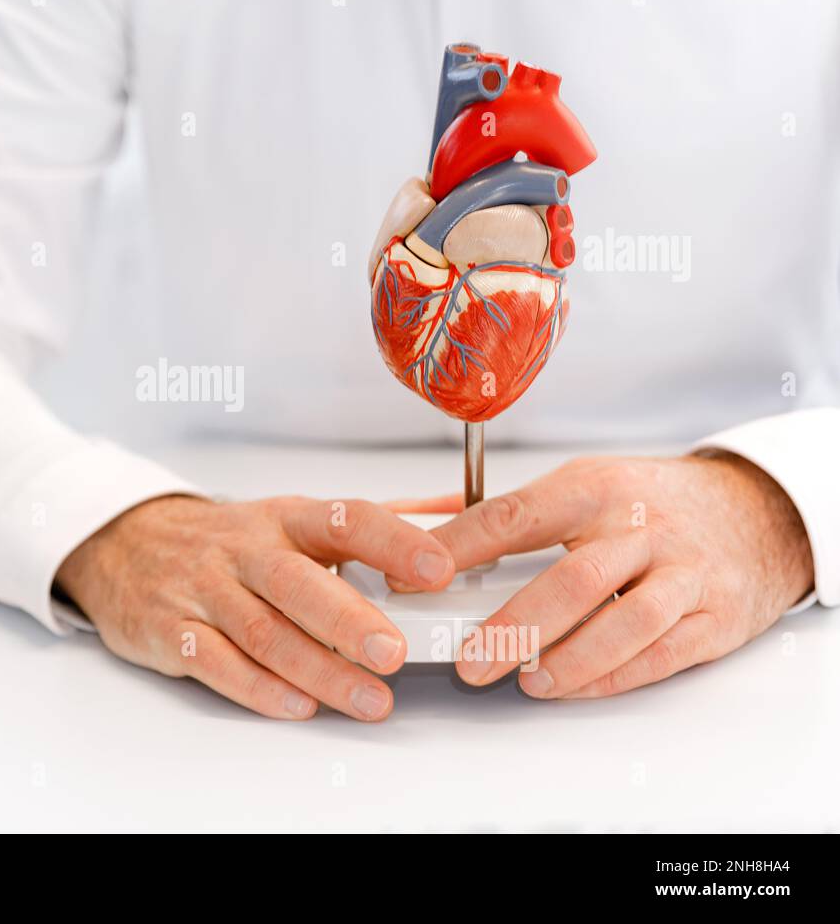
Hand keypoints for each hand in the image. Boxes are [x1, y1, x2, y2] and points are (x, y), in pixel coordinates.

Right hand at [55, 495, 456, 720]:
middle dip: (349, 620)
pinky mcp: (172, 631)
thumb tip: (458, 513)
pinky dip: (256, 687)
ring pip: (263, 631)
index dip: (391, 542)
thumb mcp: (295, 518)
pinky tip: (296, 705)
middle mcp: (245, 550)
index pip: (344, 519)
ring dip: (318, 670)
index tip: (438, 567)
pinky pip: (215, 662)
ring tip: (369, 699)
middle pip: (297, 582)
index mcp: (285, 518)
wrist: (125, 545)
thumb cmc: (227, 540)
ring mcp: (205, 591)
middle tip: (396, 653)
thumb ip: (378, 520)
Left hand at [415, 454, 813, 697]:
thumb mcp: (583, 482)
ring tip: (527, 681)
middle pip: (574, 578)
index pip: (513, 516)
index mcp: (593, 489)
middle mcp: (641, 528)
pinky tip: (575, 686)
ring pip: (626, 621)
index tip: (414, 579)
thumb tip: (412, 517)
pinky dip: (614, 676)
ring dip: (570, 659)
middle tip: (470, 662)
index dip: (459, 550)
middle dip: (515, 625)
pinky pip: (663, 653)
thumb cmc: (652, 500)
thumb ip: (501, 509)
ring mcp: (684, 573)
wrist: (757, 509)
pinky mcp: (716, 616)